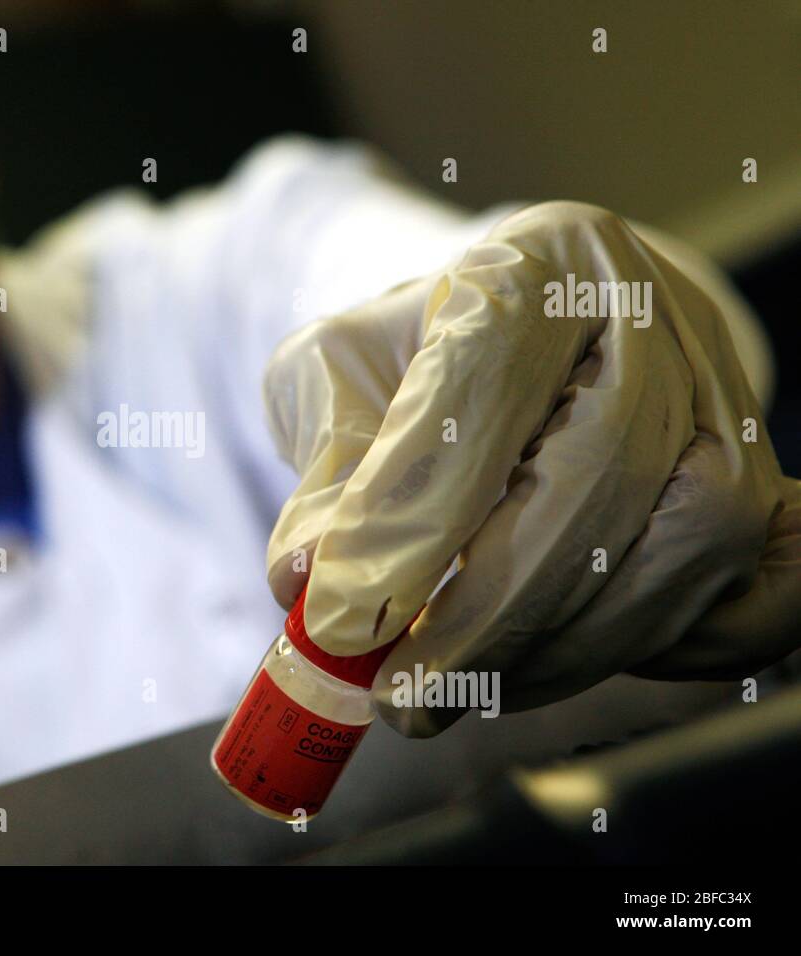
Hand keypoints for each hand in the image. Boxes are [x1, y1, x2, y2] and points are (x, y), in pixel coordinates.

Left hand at [263, 201, 800, 735]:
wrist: (514, 341)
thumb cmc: (414, 354)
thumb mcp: (334, 380)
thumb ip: (324, 474)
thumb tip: (309, 583)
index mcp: (537, 261)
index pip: (485, 381)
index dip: (415, 513)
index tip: (342, 614)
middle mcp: (648, 313)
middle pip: (603, 469)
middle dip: (494, 612)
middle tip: (403, 695)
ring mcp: (721, 397)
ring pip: (685, 540)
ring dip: (560, 648)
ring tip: (454, 692)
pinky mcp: (761, 479)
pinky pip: (757, 588)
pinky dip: (657, 649)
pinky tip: (553, 668)